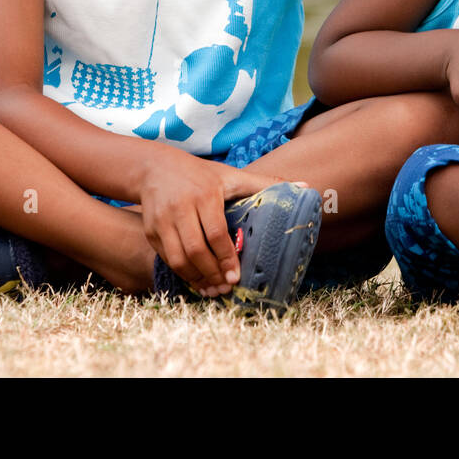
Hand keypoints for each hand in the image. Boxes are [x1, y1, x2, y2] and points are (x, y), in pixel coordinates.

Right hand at [137, 150, 286, 296]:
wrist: (155, 168)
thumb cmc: (201, 175)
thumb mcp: (232, 175)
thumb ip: (266, 184)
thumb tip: (307, 187)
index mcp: (205, 194)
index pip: (216, 232)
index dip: (226, 258)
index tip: (236, 276)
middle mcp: (181, 206)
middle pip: (196, 249)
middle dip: (212, 274)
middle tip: (226, 288)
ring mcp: (162, 219)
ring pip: (178, 258)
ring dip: (196, 278)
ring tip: (212, 289)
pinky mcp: (150, 229)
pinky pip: (166, 258)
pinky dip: (182, 273)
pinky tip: (196, 281)